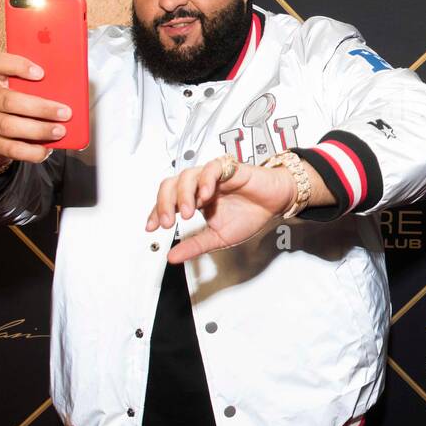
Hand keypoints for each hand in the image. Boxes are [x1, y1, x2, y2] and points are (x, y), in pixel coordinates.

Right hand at [0, 52, 70, 170]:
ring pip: (10, 127)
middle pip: (9, 101)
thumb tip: (70, 91)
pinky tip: (46, 149)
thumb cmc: (9, 107)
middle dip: (41, 108)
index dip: (17, 66)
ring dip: (39, 130)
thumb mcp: (16, 90)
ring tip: (60, 131)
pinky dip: (32, 151)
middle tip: (65, 112)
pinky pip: (13, 149)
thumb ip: (36, 87)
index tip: (41, 73)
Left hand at [145, 156, 297, 263]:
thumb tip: (172, 257)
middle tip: (166, 222)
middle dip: (164, 203)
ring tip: (188, 214)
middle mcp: (200, 185)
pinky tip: (205, 195)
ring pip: (187, 176)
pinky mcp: (228, 169)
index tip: (151, 228)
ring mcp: (212, 176)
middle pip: (171, 184)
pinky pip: (211, 168)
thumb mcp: (218, 238)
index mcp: (195, 200)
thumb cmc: (250, 215)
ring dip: (183, 195)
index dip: (156, 212)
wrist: (275, 204)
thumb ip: (195, 246)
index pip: (167, 201)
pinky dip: (205, 180)